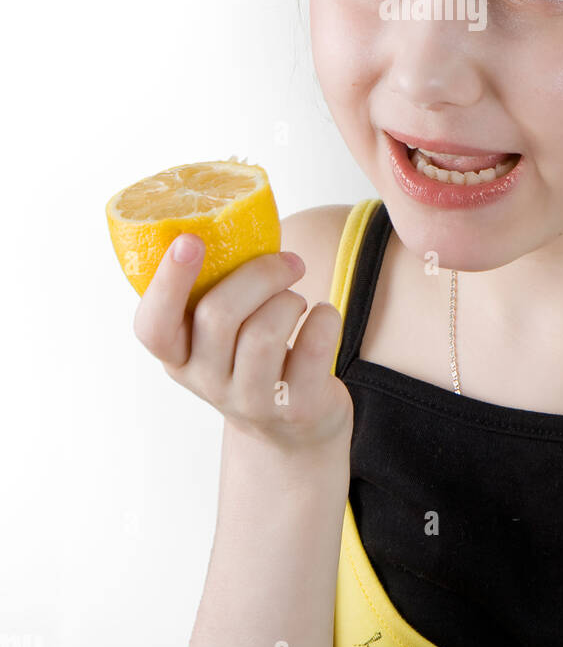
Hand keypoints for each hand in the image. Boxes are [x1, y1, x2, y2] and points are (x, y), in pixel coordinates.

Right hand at [133, 237, 353, 454]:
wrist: (293, 430)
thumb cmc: (253, 357)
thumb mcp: (221, 336)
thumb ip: (215, 291)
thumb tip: (231, 217)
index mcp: (178, 356)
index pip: (152, 327)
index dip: (168, 281)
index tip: (189, 239)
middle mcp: (207, 382)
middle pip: (219, 314)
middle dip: (259, 274)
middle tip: (289, 262)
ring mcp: (250, 401)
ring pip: (265, 332)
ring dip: (290, 299)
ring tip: (297, 301)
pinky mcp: (296, 408)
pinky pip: (314, 347)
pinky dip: (326, 318)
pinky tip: (324, 318)